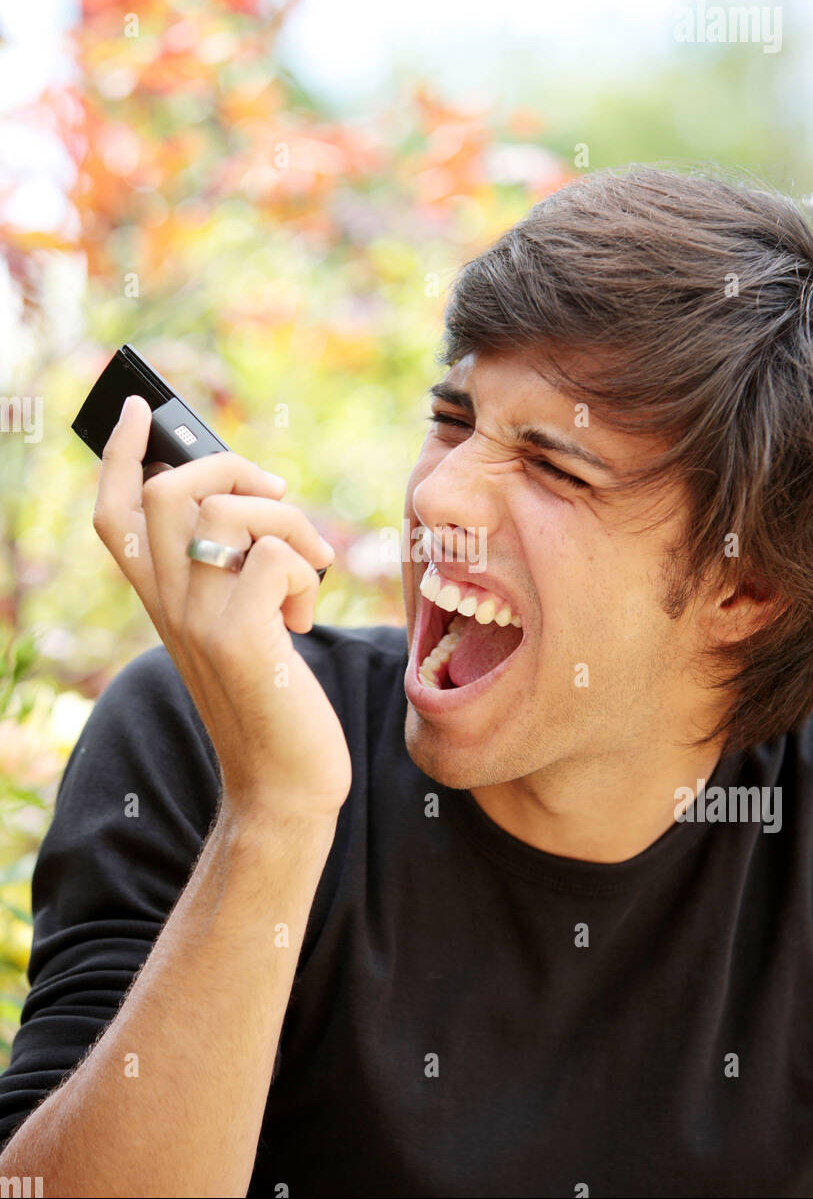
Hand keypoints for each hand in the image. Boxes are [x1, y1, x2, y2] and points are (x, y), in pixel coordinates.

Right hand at [92, 394, 352, 822]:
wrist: (284, 787)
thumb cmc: (271, 701)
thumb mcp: (240, 628)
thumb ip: (229, 573)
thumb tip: (254, 500)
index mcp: (161, 600)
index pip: (116, 514)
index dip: (121, 456)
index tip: (138, 411)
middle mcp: (167, 607)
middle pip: (166, 493)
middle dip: (231, 470)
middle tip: (278, 500)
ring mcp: (198, 622)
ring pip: (228, 513)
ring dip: (290, 527)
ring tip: (310, 571)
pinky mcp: (240, 640)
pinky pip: (275, 556)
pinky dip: (308, 572)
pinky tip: (306, 617)